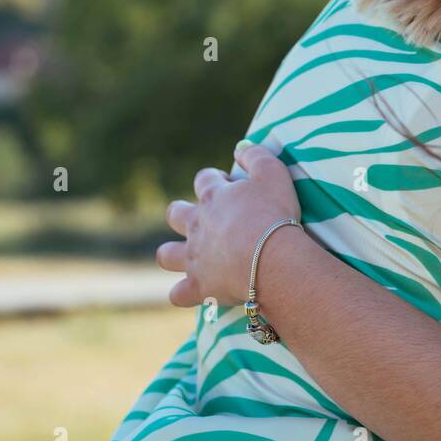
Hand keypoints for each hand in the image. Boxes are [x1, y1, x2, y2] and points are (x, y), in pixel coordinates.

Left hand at [157, 141, 304, 307]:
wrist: (270, 258)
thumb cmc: (274, 214)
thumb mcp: (273, 173)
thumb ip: (256, 155)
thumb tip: (240, 146)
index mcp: (213, 197)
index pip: (205, 179)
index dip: (216, 179)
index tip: (231, 184)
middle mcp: (197, 225)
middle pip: (176, 214)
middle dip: (183, 213)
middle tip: (206, 219)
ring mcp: (194, 257)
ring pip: (166, 255)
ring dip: (173, 253)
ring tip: (189, 256)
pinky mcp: (199, 286)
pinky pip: (179, 294)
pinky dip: (184, 293)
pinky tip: (196, 291)